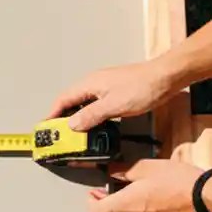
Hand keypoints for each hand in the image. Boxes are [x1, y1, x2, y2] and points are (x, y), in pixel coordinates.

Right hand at [50, 59, 179, 130]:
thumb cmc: (143, 87)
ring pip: (83, 103)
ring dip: (76, 117)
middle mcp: (94, 83)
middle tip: (58, 134)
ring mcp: (105, 87)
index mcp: (89, 84)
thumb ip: (91, 116)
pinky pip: (95, 104)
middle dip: (61, 117)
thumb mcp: (113, 105)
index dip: (52, 114)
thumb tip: (72, 125)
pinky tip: (95, 125)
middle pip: (70, 101)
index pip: (63, 100)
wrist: (166, 77)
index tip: (45, 128)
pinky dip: (90, 115)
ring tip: (74, 133)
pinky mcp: (115, 91)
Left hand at [87, 159, 203, 211]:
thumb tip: (112, 172)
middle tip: (109, 192)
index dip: (91, 203)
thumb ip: (125, 170)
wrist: (208, 199)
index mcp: (127, 205)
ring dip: (122, 211)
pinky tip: (149, 202)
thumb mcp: (147, 167)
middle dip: (105, 206)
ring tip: (130, 194)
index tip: (95, 193)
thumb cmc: (180, 182)